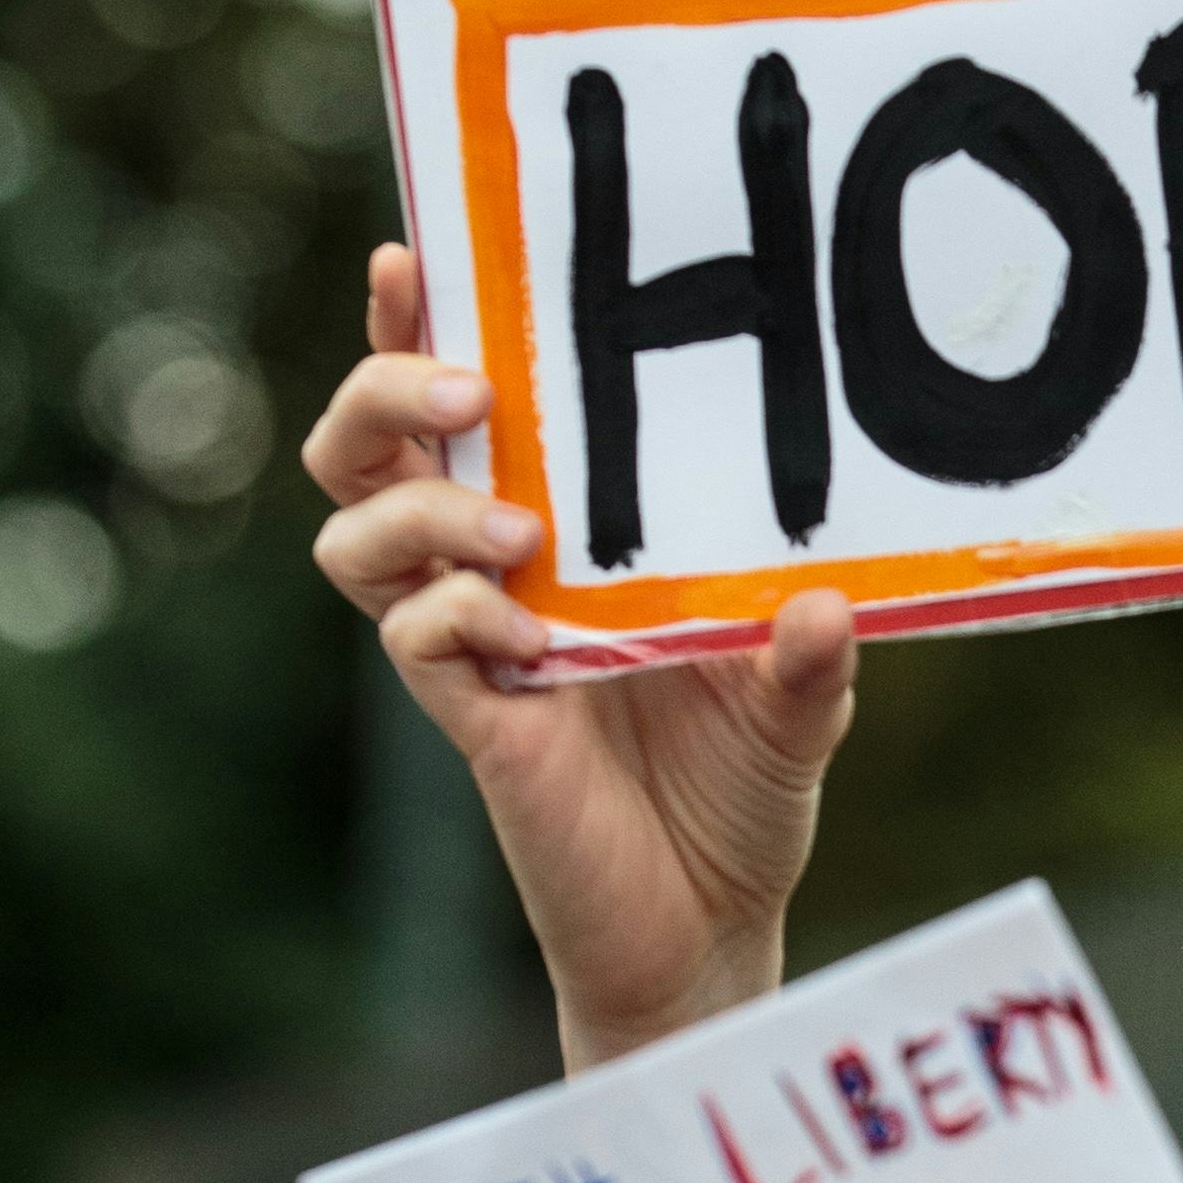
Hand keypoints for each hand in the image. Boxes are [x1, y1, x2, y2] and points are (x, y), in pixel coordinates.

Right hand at [304, 248, 857, 1069]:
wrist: (714, 930)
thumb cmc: (742, 791)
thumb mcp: (802, 704)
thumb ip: (813, 651)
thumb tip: (825, 601)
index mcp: (560, 536)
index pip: (456, 413)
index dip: (413, 326)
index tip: (415, 252)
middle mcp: (493, 577)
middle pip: (361, 453)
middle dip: (382, 391)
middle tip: (467, 387)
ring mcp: (474, 648)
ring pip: (356, 538)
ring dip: (418, 509)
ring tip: (514, 527)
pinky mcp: (475, 724)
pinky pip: (415, 641)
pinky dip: (456, 618)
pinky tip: (528, 636)